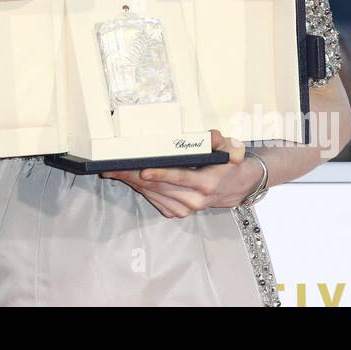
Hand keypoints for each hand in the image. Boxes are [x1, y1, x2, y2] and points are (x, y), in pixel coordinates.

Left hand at [100, 130, 257, 218]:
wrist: (237, 187)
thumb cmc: (229, 164)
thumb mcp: (231, 148)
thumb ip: (222, 142)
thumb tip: (212, 137)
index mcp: (206, 182)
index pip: (179, 177)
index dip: (160, 174)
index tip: (142, 170)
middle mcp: (195, 199)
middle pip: (159, 187)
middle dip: (133, 177)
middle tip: (113, 167)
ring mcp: (186, 208)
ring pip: (153, 194)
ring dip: (132, 183)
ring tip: (114, 171)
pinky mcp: (177, 212)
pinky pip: (154, 200)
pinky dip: (140, 190)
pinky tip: (128, 180)